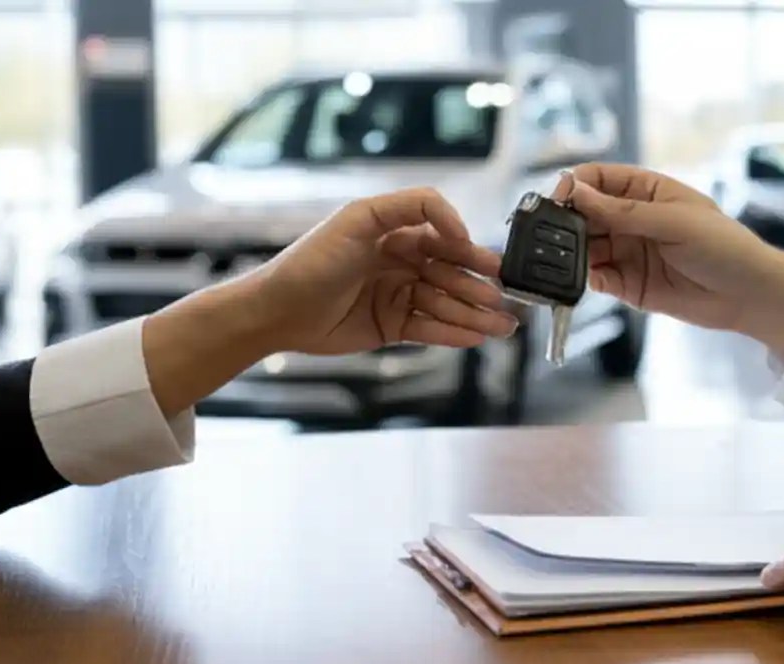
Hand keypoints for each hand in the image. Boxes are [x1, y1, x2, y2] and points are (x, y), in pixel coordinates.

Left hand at [142, 187, 514, 416]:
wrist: (278, 311)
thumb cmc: (312, 261)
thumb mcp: (358, 218)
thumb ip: (412, 207)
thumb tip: (457, 226)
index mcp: (392, 231)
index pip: (441, 235)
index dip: (465, 246)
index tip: (483, 259)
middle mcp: (398, 261)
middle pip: (449, 273)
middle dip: (478, 286)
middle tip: (505, 299)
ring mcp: (396, 295)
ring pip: (445, 304)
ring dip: (474, 315)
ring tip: (503, 327)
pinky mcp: (390, 326)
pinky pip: (429, 328)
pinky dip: (453, 333)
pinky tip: (475, 338)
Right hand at [551, 164, 783, 359]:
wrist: (750, 296)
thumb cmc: (724, 247)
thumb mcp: (675, 221)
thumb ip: (624, 211)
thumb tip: (578, 193)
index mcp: (646, 190)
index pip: (598, 179)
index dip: (574, 185)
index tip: (558, 198)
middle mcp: (632, 219)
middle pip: (583, 213)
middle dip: (564, 221)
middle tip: (547, 233)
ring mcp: (627, 251)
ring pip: (584, 247)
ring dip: (569, 253)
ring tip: (558, 260)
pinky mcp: (627, 284)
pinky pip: (595, 278)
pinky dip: (581, 279)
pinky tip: (576, 281)